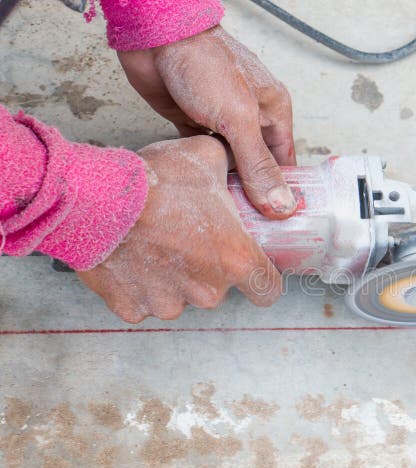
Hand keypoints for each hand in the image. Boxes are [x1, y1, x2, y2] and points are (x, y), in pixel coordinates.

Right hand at [78, 136, 281, 322]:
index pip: (267, 290)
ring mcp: (169, 304)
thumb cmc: (155, 180)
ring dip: (173, 279)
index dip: (261, 279)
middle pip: (218, 289)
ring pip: (180, 297)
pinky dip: (139, 286)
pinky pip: (144, 302)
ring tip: (154, 245)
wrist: (96, 198)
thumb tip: (242, 166)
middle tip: (187, 240)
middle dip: (207, 269)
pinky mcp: (134, 309)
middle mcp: (207, 291)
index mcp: (236, 260)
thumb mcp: (208, 157)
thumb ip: (234, 169)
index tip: (250, 268)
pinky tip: (131, 258)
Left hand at [117, 25, 296, 219]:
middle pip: (257, 167)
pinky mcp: (192, 123)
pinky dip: (203, 170)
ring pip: (230, 164)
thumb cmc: (204, 63)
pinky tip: (200, 189)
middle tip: (247, 227)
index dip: (284, 192)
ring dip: (226, 184)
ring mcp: (220, 121)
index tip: (279, 224)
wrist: (156, 38)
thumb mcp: (239, 118)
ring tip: (224, 216)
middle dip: (253, 194)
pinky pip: (204, 155)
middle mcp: (250, 118)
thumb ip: (258, 164)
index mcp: (273, 112)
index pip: (285, 162)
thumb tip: (281, 204)